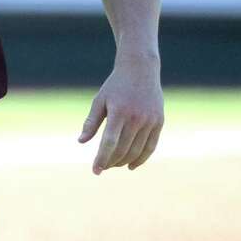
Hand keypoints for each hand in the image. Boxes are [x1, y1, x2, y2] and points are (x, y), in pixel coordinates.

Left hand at [78, 54, 163, 174]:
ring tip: (114, 165)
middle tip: (103, 167)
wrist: (140, 69)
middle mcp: (136, 118)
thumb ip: (91, 122)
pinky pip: (151, 146)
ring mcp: (149, 121)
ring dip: (124, 162)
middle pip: (123, 149)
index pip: (109, 143)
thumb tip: (81, 141)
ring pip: (137, 151)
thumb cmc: (116, 85)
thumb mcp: (100, 100)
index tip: (95, 171)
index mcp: (119, 112)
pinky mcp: (159, 122)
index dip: (102, 159)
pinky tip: (131, 166)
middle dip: (111, 162)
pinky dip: (141, 159)